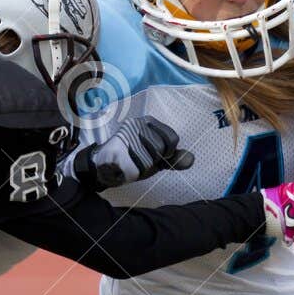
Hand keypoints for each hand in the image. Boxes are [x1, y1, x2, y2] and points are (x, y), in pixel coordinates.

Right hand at [72, 115, 194, 189]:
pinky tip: (125, 169)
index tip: (158, 157)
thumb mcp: (156, 159)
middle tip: (141, 161)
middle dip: (153, 161)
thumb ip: (173, 159)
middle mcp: (137, 124)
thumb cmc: (132, 159)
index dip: (169, 152)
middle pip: (160, 148)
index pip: (172, 138)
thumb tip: (191, 159)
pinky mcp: (115, 148)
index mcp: (149, 122)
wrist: (102, 164)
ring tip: (132, 164)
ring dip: (142, 169)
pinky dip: (131, 172)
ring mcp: (125, 135)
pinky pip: (133, 167)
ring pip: (148, 159)